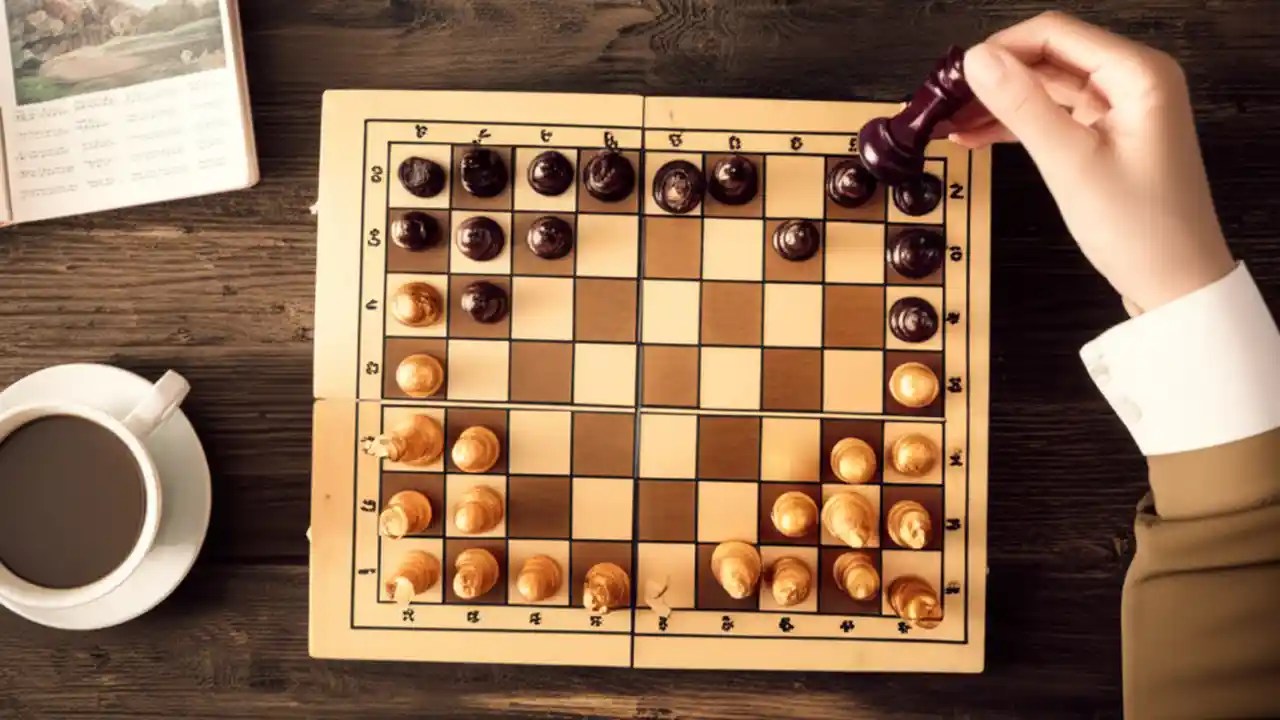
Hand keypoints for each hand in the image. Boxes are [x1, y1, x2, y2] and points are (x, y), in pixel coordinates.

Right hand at [950, 12, 1233, 311]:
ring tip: (952, 120)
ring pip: (1047, 86)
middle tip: (945, 99)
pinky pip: (1055, 114)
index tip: (955, 74)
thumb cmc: (1142, 231)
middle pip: (1049, 56)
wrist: (1176, 285)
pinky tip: (978, 135)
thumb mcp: (1070, 163)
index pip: (1054, 33)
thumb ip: (1022, 106)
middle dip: (995, 75)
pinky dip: (1018, 123)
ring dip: (1000, 101)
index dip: (999, 48)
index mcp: (1139, 75)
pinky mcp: (1110, 135)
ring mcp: (1123, 109)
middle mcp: (1135, 82)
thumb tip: (978, 61)